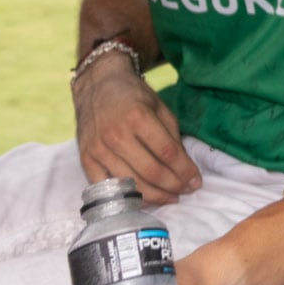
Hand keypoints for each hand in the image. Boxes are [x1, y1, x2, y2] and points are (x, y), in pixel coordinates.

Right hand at [75, 60, 201, 202]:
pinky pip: (107, 187)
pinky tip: (145, 198)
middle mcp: (116, 136)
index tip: (197, 182)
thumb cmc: (134, 96)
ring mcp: (98, 149)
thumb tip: (185, 168)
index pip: (168, 153)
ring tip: (172, 197)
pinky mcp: (86, 159)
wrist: (97, 86)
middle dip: (174, 185)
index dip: (185, 170)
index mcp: (138, 118)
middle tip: (187, 191)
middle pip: (151, 171)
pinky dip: (127, 196)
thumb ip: (172, 136)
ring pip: (131, 183)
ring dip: (156, 195)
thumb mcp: (160, 108)